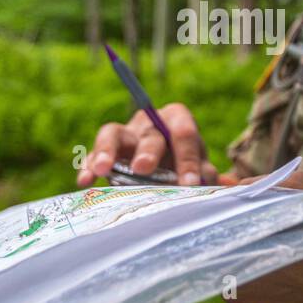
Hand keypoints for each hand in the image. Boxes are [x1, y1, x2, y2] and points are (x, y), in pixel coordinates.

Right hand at [76, 102, 221, 186]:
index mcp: (176, 119)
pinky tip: (85, 181)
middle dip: (147, 151)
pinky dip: (88, 167)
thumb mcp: (199, 167)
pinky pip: (93, 155)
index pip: (183, 133)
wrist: (165, 169)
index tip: (191, 183)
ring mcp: (125, 135)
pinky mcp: (105, 152)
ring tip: (102, 169)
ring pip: (112, 134)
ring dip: (107, 151)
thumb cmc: (185, 164)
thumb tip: (217, 182)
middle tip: (143, 168)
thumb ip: (204, 173)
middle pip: (149, 133)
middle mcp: (149, 122)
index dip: (188, 158)